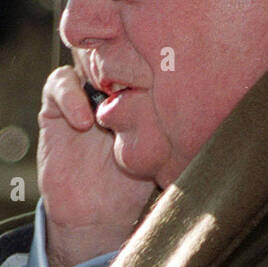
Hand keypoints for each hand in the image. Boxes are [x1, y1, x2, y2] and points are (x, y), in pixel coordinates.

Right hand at [37, 64, 156, 266]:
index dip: (152, 53)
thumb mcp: (164, 153)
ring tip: (112, 98)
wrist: (98, 219)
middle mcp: (111, 88)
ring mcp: (83, 95)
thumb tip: (211, 105)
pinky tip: (85, 122)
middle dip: (125, 55)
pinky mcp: (56, 109)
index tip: (164, 68)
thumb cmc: (137, 188)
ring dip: (98, 70)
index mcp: (140, 92)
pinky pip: (59, 84)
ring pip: (85, 57)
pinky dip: (70, 96)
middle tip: (139, 74)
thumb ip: (175, 127)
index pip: (144, 54)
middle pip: (115, 47)